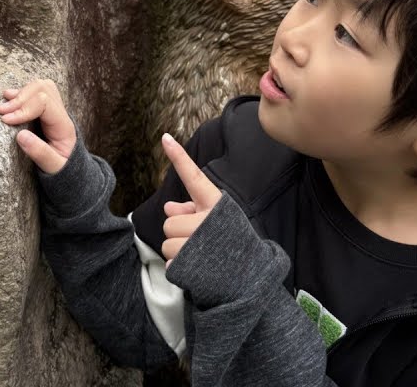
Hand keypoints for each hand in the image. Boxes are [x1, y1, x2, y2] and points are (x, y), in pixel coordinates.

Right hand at [0, 79, 76, 173]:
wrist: (72, 168)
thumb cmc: (62, 167)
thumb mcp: (53, 167)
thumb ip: (40, 153)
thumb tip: (21, 136)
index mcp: (63, 126)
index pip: (44, 103)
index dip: (23, 109)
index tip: (6, 120)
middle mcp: (61, 113)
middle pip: (43, 89)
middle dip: (20, 98)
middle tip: (1, 112)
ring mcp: (54, 109)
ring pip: (40, 86)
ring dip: (21, 92)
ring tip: (4, 104)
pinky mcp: (46, 109)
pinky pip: (36, 92)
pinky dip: (21, 92)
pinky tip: (8, 96)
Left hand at [160, 133, 222, 267]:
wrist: (251, 279)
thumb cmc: (233, 244)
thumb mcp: (219, 222)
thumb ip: (193, 211)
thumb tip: (168, 207)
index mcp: (216, 204)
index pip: (194, 177)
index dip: (178, 157)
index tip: (165, 138)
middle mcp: (207, 220)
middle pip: (169, 223)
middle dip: (178, 234)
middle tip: (198, 242)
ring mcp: (198, 243)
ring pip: (167, 244)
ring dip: (178, 253)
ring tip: (199, 258)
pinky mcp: (191, 265)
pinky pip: (170, 263)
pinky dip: (179, 269)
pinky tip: (197, 271)